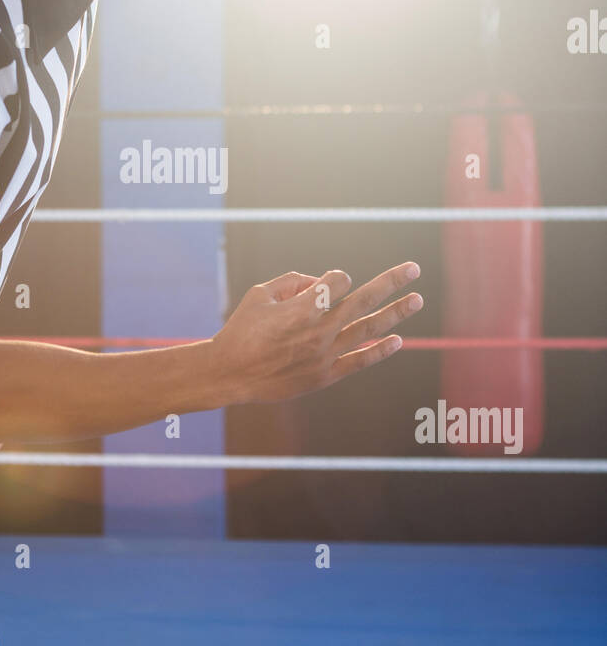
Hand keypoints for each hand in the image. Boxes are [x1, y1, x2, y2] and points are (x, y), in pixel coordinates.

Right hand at [211, 262, 422, 404]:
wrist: (229, 374)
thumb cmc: (241, 330)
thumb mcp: (259, 294)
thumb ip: (292, 281)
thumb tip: (321, 282)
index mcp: (302, 308)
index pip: (336, 281)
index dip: (332, 278)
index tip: (320, 285)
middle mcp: (318, 330)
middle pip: (363, 299)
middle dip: (391, 281)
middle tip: (414, 268)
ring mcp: (324, 355)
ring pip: (368, 329)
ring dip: (395, 313)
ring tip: (417, 299)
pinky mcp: (324, 376)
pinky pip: (359, 362)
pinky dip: (379, 351)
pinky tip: (398, 340)